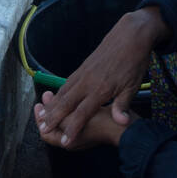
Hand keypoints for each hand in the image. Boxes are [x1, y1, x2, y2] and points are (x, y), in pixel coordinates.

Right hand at [36, 9, 164, 146]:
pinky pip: (67, 82)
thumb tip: (121, 123)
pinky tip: (55, 98)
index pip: (83, 114)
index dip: (73, 128)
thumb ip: (123, 105)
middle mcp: (88, 82)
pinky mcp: (83, 66)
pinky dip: (59, 92)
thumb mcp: (133, 86)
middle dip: (54, 117)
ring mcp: (84, 73)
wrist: (129, 36)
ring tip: (42, 115)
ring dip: (52, 105)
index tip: (65, 141)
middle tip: (42, 129)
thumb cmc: (134, 63)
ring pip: (64, 91)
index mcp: (101, 90)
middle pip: (67, 103)